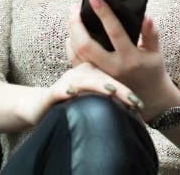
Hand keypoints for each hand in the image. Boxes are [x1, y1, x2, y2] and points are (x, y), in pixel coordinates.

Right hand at [14, 61, 140, 126]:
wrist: (40, 106)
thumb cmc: (72, 103)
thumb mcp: (91, 98)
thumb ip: (108, 96)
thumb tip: (135, 107)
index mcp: (93, 72)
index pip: (113, 78)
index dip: (127, 90)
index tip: (139, 104)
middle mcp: (81, 73)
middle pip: (103, 78)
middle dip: (120, 90)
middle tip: (134, 102)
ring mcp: (67, 81)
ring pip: (85, 81)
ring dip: (98, 85)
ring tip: (111, 91)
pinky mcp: (52, 92)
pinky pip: (60, 90)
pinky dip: (66, 90)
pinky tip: (73, 93)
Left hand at [67, 0, 179, 120]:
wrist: (148, 97)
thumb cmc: (152, 69)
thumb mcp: (156, 51)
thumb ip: (151, 32)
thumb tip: (145, 16)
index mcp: (130, 58)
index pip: (114, 31)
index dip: (104, 13)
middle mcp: (112, 68)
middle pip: (85, 45)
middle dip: (76, 24)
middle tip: (74, 7)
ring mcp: (100, 76)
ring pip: (76, 53)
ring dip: (71, 32)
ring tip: (73, 16)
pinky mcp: (92, 79)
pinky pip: (75, 61)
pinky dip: (71, 45)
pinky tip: (73, 34)